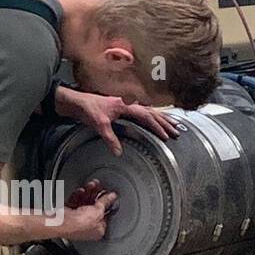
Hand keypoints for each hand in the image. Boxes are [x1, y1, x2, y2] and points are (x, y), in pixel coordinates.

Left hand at [55, 88, 181, 156]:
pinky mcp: (124, 106)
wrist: (78, 101)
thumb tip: (119, 152)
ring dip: (162, 119)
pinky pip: (144, 111)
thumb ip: (110, 139)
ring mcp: (128, 104)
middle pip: (153, 113)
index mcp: (127, 105)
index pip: (147, 117)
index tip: (166, 136)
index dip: (158, 127)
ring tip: (174, 126)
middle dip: (166, 123)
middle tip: (177, 133)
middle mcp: (130, 102)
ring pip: (150, 111)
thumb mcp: (99, 125)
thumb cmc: (88, 110)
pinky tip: (157, 120)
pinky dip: (153, 116)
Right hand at [60, 182, 116, 241]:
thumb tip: (112, 197)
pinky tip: (81, 191)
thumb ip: (105, 202)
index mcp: (98, 230)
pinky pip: (76, 200)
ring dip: (89, 192)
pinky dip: (78, 194)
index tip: (110, 194)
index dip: (108, 204)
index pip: (106, 215)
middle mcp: (88, 226)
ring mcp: (78, 219)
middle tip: (100, 187)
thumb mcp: (98, 212)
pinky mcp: (69, 212)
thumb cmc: (79, 225)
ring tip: (92, 185)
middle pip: (95, 207)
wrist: (61, 222)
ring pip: (85, 202)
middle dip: (97, 195)